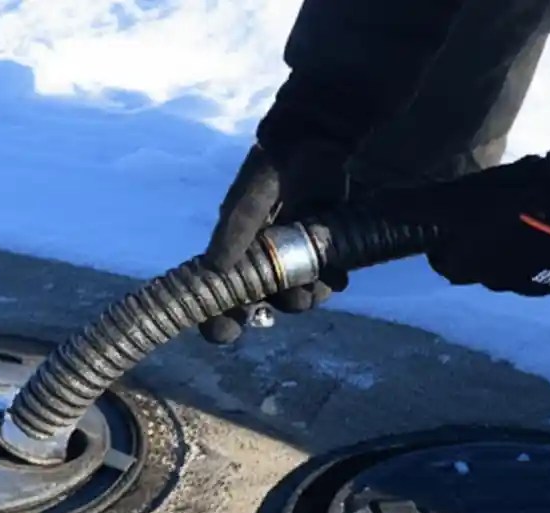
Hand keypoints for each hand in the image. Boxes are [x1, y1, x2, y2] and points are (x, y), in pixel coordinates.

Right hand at [197, 141, 350, 343]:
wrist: (315, 143)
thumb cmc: (272, 171)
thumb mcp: (247, 201)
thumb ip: (234, 232)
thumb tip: (213, 268)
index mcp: (234, 252)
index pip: (218, 296)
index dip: (218, 318)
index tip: (229, 331)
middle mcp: (260, 260)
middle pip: (259, 303)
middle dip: (273, 309)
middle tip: (290, 301)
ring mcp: (291, 257)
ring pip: (293, 296)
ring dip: (304, 300)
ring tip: (315, 288)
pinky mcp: (321, 250)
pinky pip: (323, 281)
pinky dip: (329, 283)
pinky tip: (336, 277)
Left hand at [356, 142, 549, 295]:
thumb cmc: (511, 200)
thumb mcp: (456, 199)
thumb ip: (414, 205)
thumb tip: (373, 203)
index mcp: (466, 269)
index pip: (443, 259)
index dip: (448, 236)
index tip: (460, 215)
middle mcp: (494, 285)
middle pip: (476, 263)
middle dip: (479, 241)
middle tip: (493, 210)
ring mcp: (530, 285)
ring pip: (509, 265)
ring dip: (510, 245)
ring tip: (524, 213)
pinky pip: (542, 265)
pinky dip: (541, 249)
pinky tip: (549, 223)